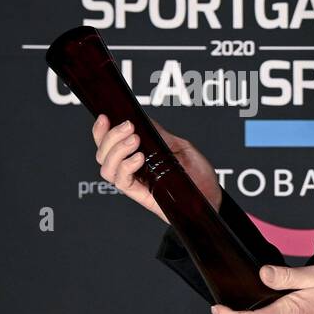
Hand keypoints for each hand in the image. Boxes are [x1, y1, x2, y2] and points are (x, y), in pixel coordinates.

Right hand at [91, 114, 220, 223]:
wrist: (211, 196)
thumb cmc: (197, 174)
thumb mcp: (180, 147)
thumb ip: (160, 135)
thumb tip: (143, 119)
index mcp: (138, 154)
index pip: (109, 143)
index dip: (101, 131)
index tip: (105, 117)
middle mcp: (131, 168)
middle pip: (103, 153)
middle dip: (111, 136)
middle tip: (128, 127)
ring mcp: (135, 181)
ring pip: (107, 167)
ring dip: (116, 150)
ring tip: (134, 140)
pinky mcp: (140, 194)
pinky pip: (122, 182)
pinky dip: (127, 167)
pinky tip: (139, 158)